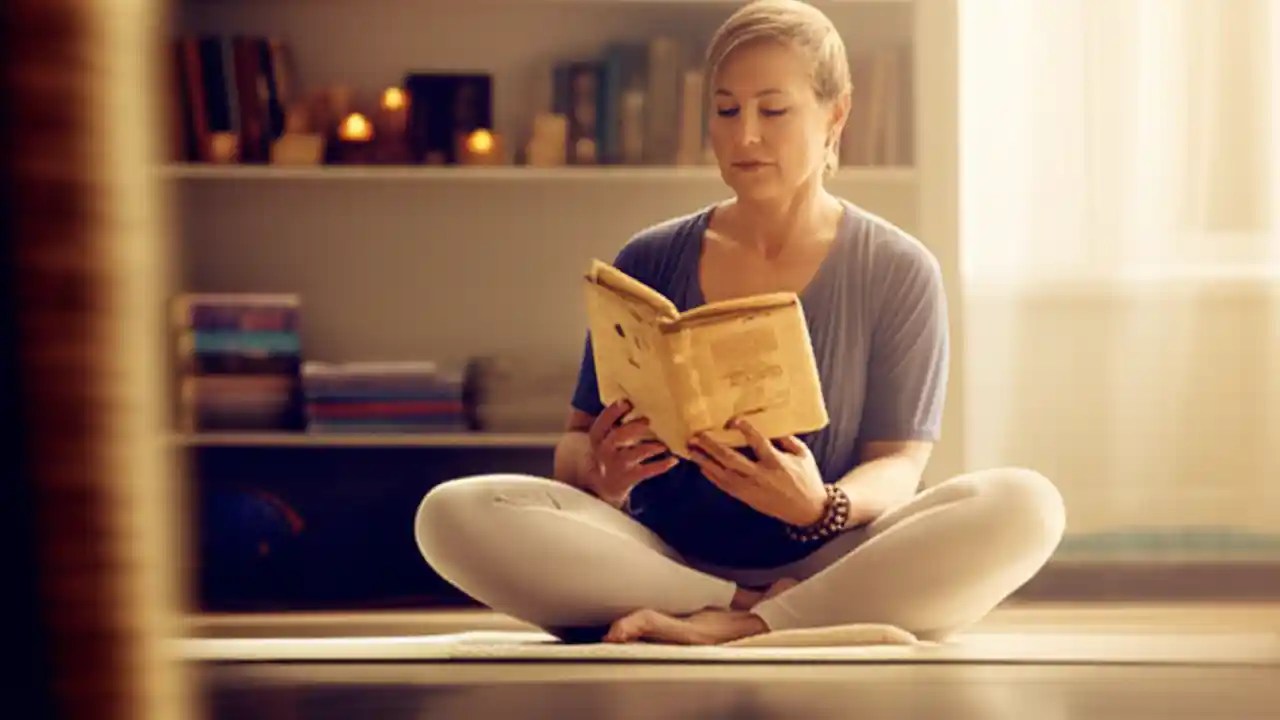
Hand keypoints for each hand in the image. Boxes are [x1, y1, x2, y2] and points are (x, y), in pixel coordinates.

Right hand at [585, 399, 677, 507]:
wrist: (604, 486)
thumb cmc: (610, 452)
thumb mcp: (605, 437)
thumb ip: (615, 421)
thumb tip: (633, 397)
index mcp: (598, 437)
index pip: (602, 422)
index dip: (613, 412)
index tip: (627, 402)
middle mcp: (605, 451)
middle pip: (617, 437)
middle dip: (632, 428)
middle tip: (648, 420)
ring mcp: (617, 465)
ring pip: (633, 455)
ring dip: (650, 447)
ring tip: (664, 443)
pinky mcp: (629, 478)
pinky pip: (646, 471)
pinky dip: (660, 466)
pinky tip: (673, 460)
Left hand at [689, 419, 827, 526]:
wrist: (807, 511)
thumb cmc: (807, 479)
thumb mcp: (803, 455)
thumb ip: (787, 439)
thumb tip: (771, 424)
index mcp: (776, 463)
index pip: (758, 442)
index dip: (744, 430)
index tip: (733, 420)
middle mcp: (760, 476)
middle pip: (731, 459)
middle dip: (712, 447)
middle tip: (697, 435)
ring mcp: (751, 488)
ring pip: (723, 474)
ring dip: (705, 461)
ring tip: (691, 449)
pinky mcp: (746, 498)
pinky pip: (724, 486)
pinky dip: (711, 476)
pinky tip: (701, 466)